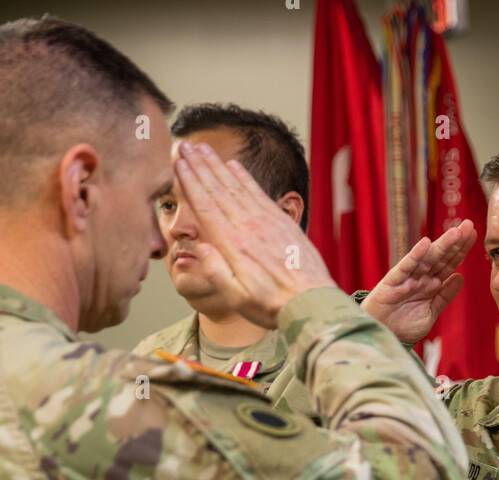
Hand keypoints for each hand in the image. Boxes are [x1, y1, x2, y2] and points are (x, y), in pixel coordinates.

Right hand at [174, 141, 334, 327]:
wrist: (312, 303)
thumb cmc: (272, 306)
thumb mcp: (237, 298)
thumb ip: (215, 272)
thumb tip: (198, 246)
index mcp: (233, 245)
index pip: (205, 206)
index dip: (190, 182)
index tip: (178, 163)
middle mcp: (248, 227)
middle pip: (218, 190)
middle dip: (199, 166)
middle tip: (185, 145)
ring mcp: (266, 221)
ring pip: (236, 186)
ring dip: (218, 165)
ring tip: (203, 148)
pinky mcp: (281, 221)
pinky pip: (258, 193)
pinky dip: (244, 177)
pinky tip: (234, 165)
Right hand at [362, 220, 476, 342]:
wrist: (382, 336)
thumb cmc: (404, 326)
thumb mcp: (431, 312)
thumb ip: (445, 296)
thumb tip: (460, 277)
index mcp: (431, 284)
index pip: (449, 263)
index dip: (461, 250)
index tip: (473, 234)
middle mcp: (421, 277)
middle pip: (441, 257)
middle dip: (455, 241)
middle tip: (469, 224)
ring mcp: (408, 278)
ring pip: (427, 259)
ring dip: (441, 245)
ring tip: (456, 232)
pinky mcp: (393, 282)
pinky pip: (405, 267)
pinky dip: (415, 256)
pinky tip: (425, 244)